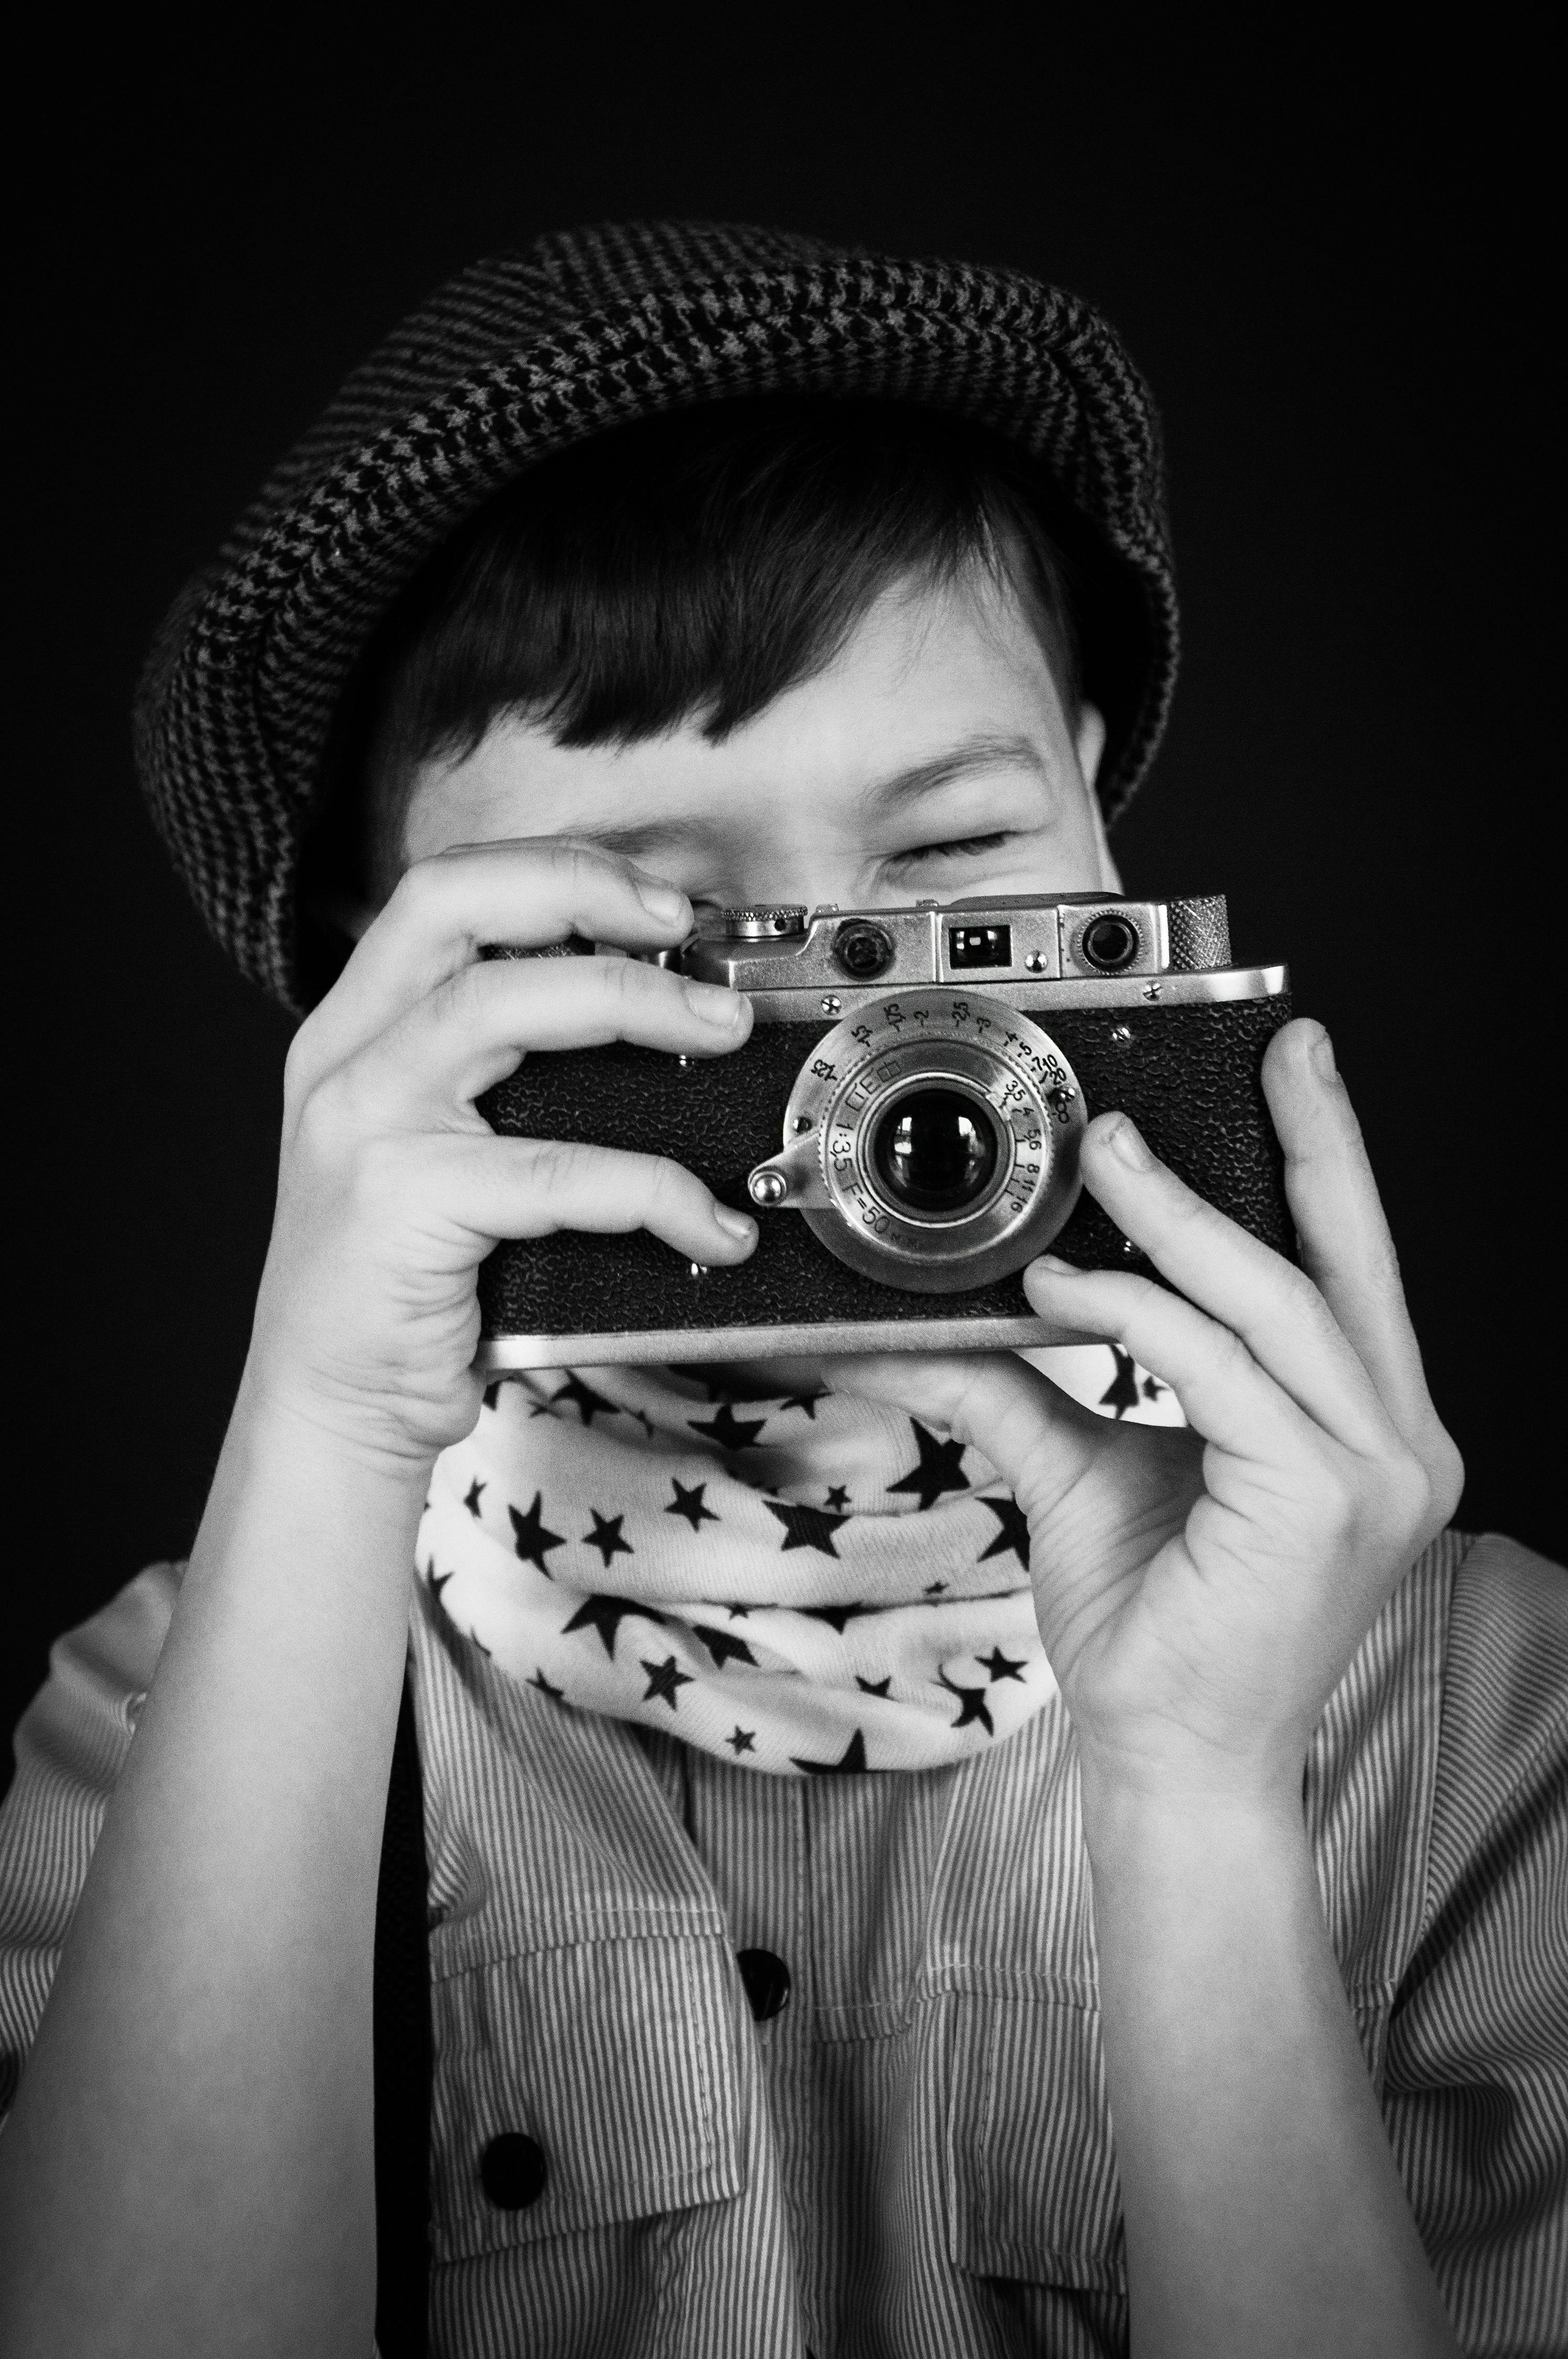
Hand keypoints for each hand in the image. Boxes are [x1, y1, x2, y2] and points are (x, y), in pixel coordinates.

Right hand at [247, 840, 756, 1465]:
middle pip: (457, 910)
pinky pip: (554, 1171)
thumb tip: (658, 1010)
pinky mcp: (401, 1206)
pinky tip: (710, 1223)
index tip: (654, 895)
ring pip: (498, 1009)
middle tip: (687, 934)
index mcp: (356, 1027)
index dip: (554, 869)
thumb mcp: (440, 1144)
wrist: (334, 1403)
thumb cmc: (410, 1276)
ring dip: (633, 1003)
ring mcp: (365, 1125)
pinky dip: (652, 1189)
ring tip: (722, 1029)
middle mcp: (346, 1057)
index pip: (444, 888)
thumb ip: (504, 1072)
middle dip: (585, 897)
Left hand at [832, 1019, 1462, 1811]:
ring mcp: (1375, 1474)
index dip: (1330, 1158)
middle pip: (1346, 1258)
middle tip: (1258, 1052)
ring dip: (1178, 1226)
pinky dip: (1138, 1318)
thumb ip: (1023, 1382)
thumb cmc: (1151, 1625)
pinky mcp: (1325, 1502)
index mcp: (1364, 1424)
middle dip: (1306, 1142)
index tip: (1296, 1066)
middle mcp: (1397, 1442)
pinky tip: (1066, 1291)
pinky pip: (1222, 1371)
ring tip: (1102, 1163)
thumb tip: (920, 1316)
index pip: (1350, 1266)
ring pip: (1275, 1304)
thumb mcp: (1082, 1470)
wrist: (1168, 1760)